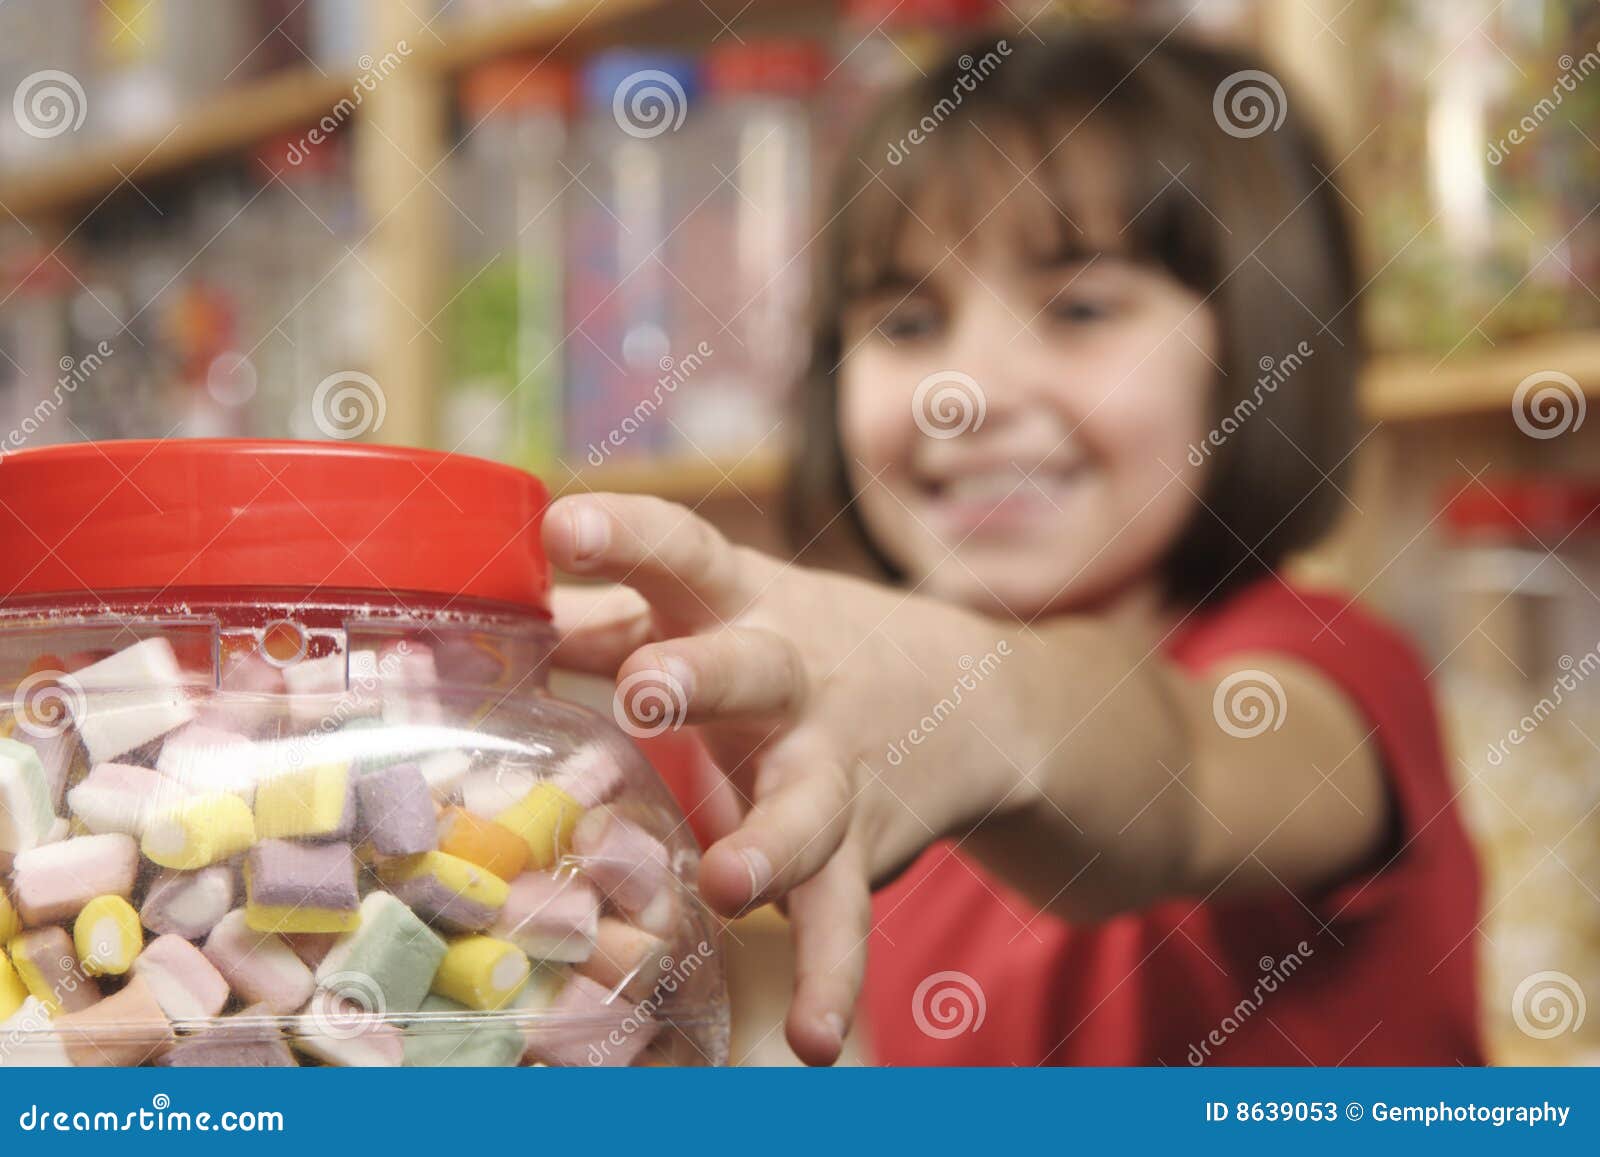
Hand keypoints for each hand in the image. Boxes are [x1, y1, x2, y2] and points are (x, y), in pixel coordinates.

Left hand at [542, 494, 1024, 1063]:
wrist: (970, 696)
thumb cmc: (797, 646)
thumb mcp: (722, 612)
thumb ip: (616, 614)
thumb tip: (505, 614)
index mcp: (741, 607)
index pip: (685, 555)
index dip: (629, 535)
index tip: (565, 523)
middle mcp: (792, 678)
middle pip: (751, 669)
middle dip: (699, 676)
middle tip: (646, 687)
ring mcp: (834, 764)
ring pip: (807, 802)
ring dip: (771, 841)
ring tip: (729, 881)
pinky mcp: (862, 843)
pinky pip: (842, 914)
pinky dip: (830, 976)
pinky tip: (812, 1040)